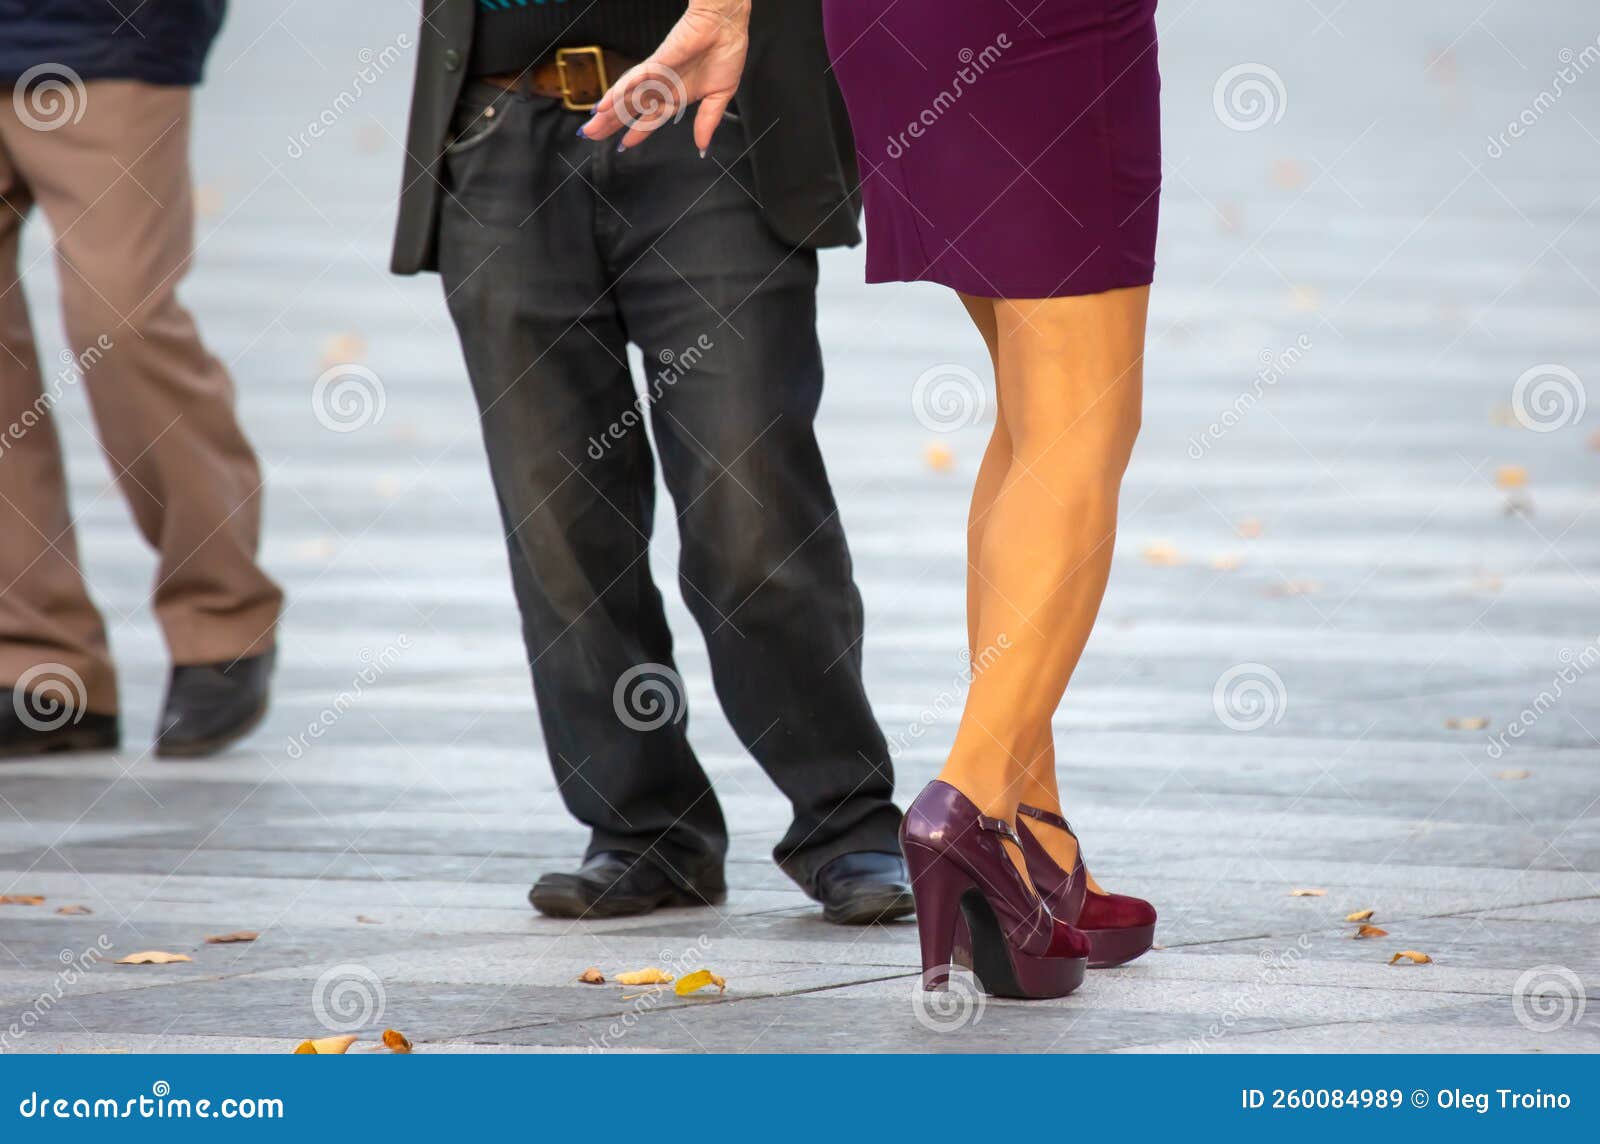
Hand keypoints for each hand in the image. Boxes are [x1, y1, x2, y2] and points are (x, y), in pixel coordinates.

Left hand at [579, 0, 751, 152]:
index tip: (622, 146)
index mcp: (677, 96)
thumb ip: (708, 122)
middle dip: (611, 124)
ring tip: (589, 128)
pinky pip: (632, 81)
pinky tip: (603, 106)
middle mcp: (662, 87)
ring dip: (608, 114)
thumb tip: (703, 146)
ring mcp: (656, 76)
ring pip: (626, 98)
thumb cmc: (725, 53)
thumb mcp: (719, 96)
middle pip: (631, 110)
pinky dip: (617, 93)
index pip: (651, 119)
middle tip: (591, 136)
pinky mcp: (654, 65)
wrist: (726, 27)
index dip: (636, 133)